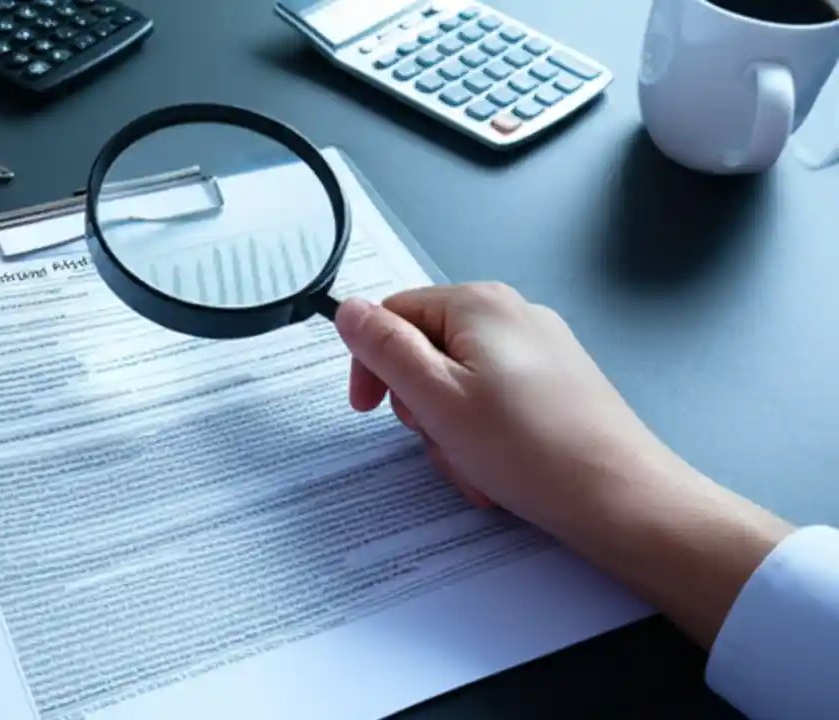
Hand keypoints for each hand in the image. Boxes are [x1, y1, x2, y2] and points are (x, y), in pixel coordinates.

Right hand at [334, 284, 790, 646]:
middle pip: (426, 350)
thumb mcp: (436, 397)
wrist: (620, 499)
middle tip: (441, 440)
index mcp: (478, 304)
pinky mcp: (556, 385)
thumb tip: (348, 310)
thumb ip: (385, 348)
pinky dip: (482, 436)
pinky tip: (497, 470)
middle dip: (420, 404)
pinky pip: (493, 402)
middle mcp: (512, 315)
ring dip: (450, 429)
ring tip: (474, 464)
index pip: (394, 315)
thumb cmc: (528, 448)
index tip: (369, 411)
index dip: (373, 364)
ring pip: (457, 384)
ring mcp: (539, 350)